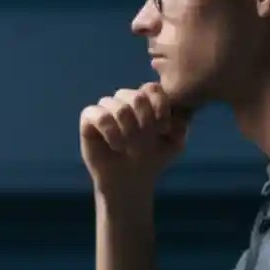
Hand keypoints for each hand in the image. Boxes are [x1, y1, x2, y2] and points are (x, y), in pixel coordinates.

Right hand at [80, 82, 189, 198]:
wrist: (130, 181)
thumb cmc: (152, 158)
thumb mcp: (175, 142)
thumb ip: (181, 122)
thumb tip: (181, 107)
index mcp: (145, 99)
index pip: (152, 88)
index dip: (160, 107)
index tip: (164, 130)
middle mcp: (125, 99)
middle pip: (137, 97)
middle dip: (145, 124)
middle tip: (146, 144)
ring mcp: (106, 106)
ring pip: (119, 107)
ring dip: (129, 132)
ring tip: (130, 149)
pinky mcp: (89, 118)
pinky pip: (100, 115)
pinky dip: (111, 133)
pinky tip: (116, 146)